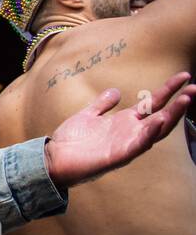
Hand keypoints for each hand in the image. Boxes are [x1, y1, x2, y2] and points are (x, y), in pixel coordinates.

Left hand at [44, 72, 194, 187]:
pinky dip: (149, 134)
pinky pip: (138, 145)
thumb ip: (102, 104)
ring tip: (184, 101)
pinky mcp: (118, 156)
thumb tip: (116, 91)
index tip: (184, 76)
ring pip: (156, 130)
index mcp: (125, 122)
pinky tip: (158, 121)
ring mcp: (126, 144)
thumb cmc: (71, 140)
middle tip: (194, 88)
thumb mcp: (88, 116)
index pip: (154, 103)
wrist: (53, 158)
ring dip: (171, 116)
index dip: (169, 90)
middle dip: (179, 104)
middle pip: (162, 116)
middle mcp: (131, 132)